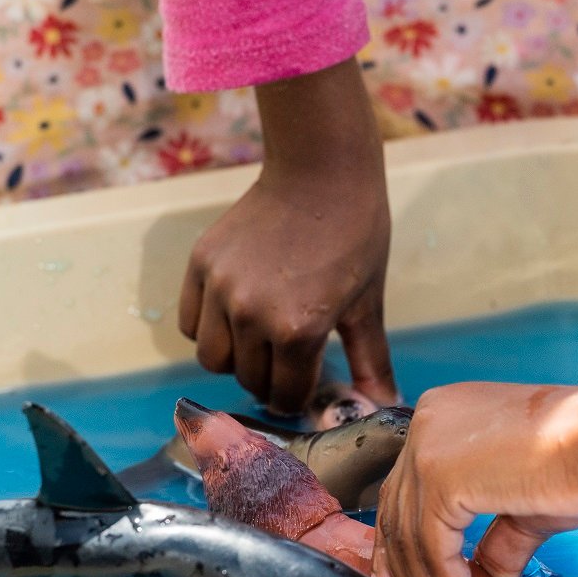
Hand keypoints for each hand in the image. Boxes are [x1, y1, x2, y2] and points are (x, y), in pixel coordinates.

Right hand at [178, 58, 395, 415]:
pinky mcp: (200, 264)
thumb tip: (388, 406)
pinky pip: (190, 323)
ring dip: (235, 359)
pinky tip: (235, 314)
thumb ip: (371, 362)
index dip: (298, 395)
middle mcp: (253, 314)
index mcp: (299, 329)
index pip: (285, 395)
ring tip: (258, 339)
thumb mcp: (368, 303)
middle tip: (287, 359)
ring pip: (212, 358)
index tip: (306, 381)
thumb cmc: (354, 235)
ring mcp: (221, 288)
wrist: (321, 170)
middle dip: (269, 379)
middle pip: (248, 381)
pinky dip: (208, 329)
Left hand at [372, 383, 577, 576]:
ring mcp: (428, 451)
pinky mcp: (440, 480)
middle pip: (398, 512)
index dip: (403, 542)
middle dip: (406, 571)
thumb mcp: (526, 505)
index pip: (406, 489)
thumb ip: (499, 540)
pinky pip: (435, 548)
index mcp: (443, 416)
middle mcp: (426, 425)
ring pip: (411, 536)